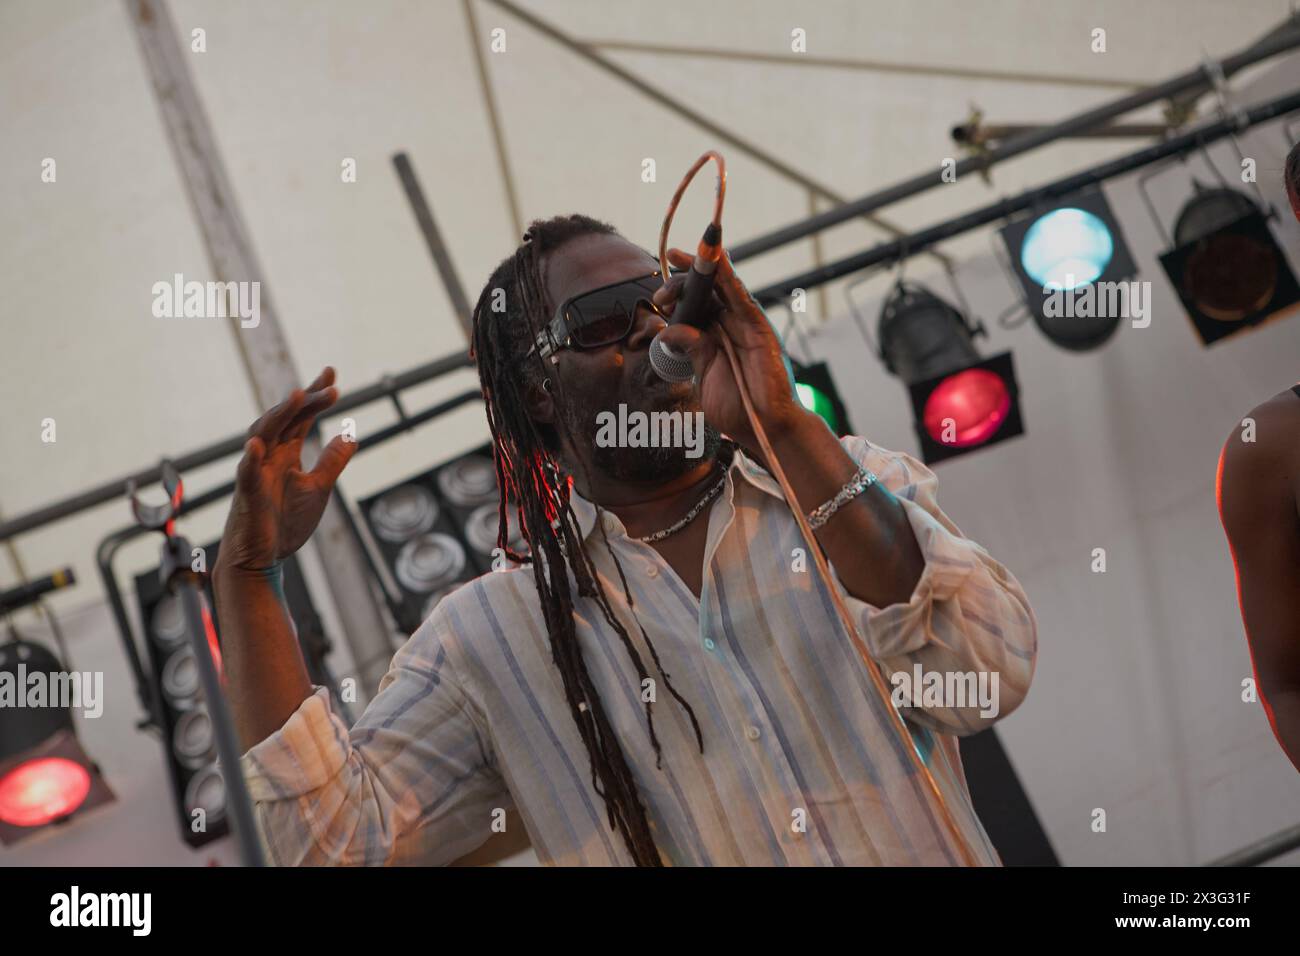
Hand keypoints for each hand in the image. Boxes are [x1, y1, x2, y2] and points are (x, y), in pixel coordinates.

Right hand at [216, 366, 355, 572]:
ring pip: (263, 436)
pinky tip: (257, 445)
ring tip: (297, 396)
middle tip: (331, 386)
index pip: (301, 417)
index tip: (331, 372)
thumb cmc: (285, 523)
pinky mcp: (246, 495)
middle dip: (307, 400)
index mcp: (286, 454)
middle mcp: (269, 457)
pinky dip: (250, 459)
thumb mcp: (318, 488)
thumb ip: (332, 461)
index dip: (315, 395)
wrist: (262, 559)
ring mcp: (256, 473)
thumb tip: (351, 436)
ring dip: (278, 416)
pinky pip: (246, 474)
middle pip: (286, 419)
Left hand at [651, 247, 805, 451]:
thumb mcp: (704, 376)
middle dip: (679, 283)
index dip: (675, 295)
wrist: (765, 426)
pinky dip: (727, 273)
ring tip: (676, 256)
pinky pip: (740, 294)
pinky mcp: (757, 325)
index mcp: (714, 337)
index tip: (657, 298)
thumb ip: (690, 351)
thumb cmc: (738, 407)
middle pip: (704, 291)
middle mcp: (729, 325)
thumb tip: (667, 331)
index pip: (693, 306)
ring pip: (720, 285)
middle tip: (660, 296)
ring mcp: (744, 323)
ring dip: (698, 269)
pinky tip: (715, 256)